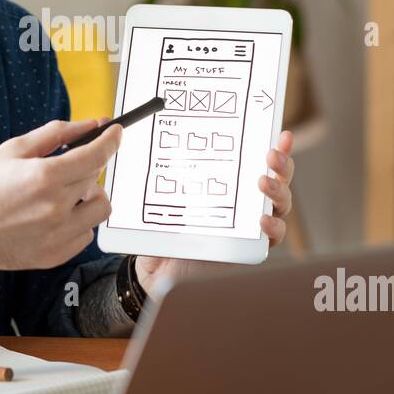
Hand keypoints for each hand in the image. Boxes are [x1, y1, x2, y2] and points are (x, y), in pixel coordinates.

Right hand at [0, 118, 120, 271]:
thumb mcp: (14, 149)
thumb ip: (56, 134)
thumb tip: (89, 125)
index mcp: (45, 177)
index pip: (97, 155)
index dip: (111, 140)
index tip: (115, 132)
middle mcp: (56, 207)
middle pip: (96, 179)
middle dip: (87, 167)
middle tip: (65, 166)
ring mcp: (57, 235)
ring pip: (99, 208)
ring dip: (88, 196)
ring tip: (64, 193)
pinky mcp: (55, 255)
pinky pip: (85, 233)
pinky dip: (77, 221)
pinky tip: (54, 216)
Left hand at [135, 129, 294, 298]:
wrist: (156, 270)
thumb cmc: (160, 227)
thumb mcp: (153, 192)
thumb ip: (141, 160)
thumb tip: (111, 123)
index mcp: (228, 181)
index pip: (256, 158)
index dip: (273, 145)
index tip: (277, 131)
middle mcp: (245, 200)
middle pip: (277, 177)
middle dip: (281, 163)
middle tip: (270, 154)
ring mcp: (250, 225)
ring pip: (280, 205)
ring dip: (278, 191)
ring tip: (262, 182)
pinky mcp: (248, 249)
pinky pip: (272, 237)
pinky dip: (273, 227)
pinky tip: (262, 221)